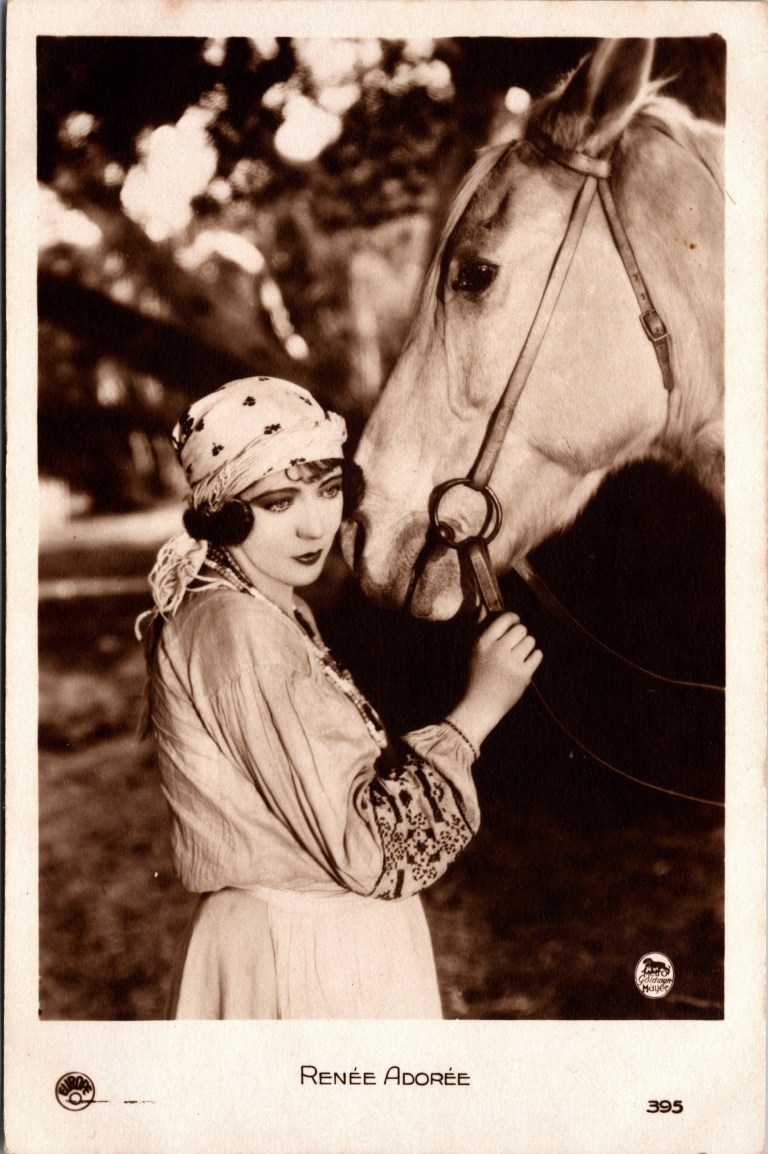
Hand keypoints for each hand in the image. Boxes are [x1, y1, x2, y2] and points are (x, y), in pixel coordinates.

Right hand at [446, 612, 542, 751]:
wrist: (478, 707)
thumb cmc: (473, 676)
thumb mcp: (471, 650)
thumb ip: (478, 627)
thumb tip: (482, 605)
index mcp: (483, 642)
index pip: (505, 619)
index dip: (513, 618)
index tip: (515, 622)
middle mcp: (497, 650)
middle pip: (521, 629)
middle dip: (520, 635)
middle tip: (514, 645)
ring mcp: (511, 663)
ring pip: (530, 641)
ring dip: (527, 646)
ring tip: (518, 656)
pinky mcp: (523, 676)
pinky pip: (537, 655)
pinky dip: (534, 658)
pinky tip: (525, 663)